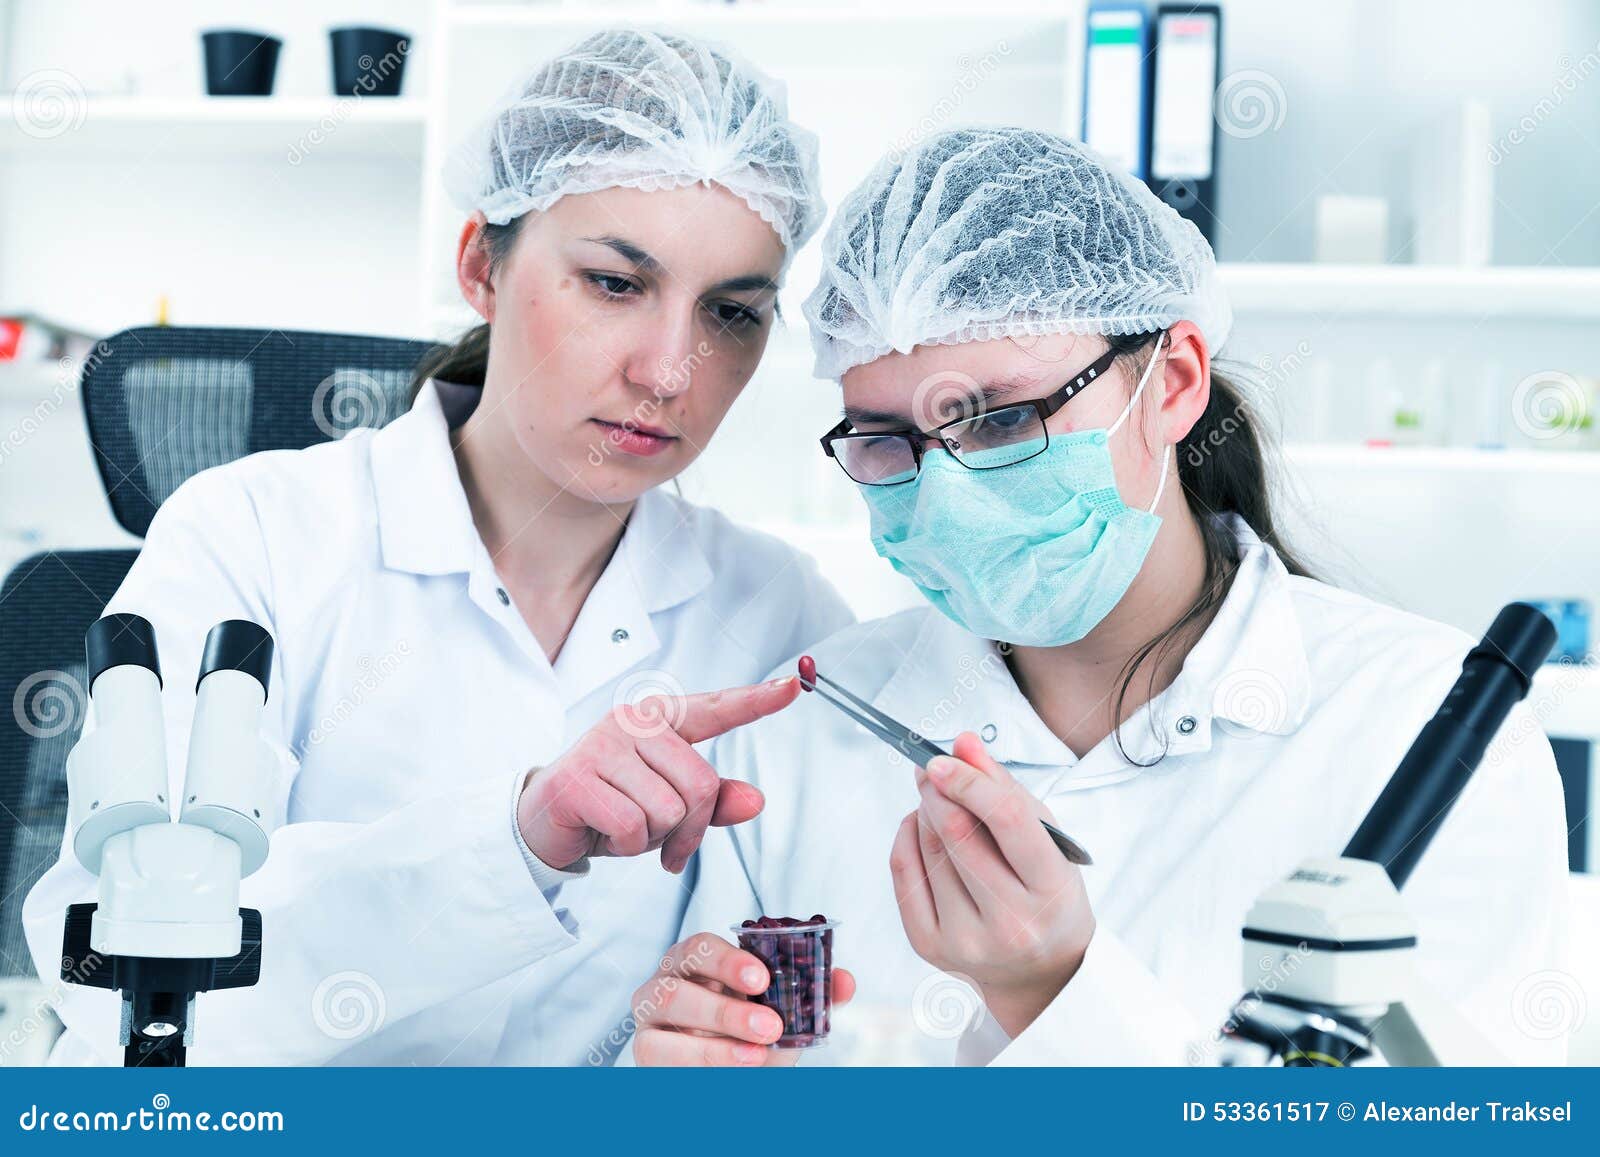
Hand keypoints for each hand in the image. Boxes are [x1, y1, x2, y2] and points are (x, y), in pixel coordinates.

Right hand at [517, 677, 799, 872]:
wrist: (544, 824)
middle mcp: (633, 721)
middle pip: (700, 785)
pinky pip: (634, 827)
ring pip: (668, 810)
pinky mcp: (578, 778)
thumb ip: (714, 801)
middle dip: (689, 829)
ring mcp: (603, 746)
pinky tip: (605, 834)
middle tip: (665, 844)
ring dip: (655, 839)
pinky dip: (628, 847)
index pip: (717, 708)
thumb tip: (757, 800)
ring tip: (627, 830)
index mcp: (661, 720)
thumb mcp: (670, 805)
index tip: (794, 687)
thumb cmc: (613, 807)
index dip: (757, 699)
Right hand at [631, 933, 855, 1065]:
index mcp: (696, 961)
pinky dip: (697, 1063)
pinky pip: (659, 1054)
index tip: (763, 978)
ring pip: (668, 1020)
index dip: (728, 960)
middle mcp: (666, 981)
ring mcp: (649, 1017)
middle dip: (726, 1009)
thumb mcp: (782, 1016)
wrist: (726, 1076)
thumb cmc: (747, 1034)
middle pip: (678, 986)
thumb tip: (845, 981)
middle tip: (770, 1026)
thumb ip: (812, 997)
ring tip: (756, 1055)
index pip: (700, 947)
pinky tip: (733, 1069)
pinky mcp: (646, 1050)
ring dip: (713, 1041)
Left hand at [890, 731, 1094, 1038]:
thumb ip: (1005, 787)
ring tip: (937, 800)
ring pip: (928, 849)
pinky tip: (919, 826)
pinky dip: (906, 837)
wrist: (1039, 971)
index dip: (969, 781)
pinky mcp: (931, 946)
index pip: (1006, 821)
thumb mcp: (1047, 839)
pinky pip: (904, 874)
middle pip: (958, 833)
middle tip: (932, 768)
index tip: (943, 759)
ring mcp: (967, 940)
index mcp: (1050, 890)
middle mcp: (1010, 922)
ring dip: (924, 811)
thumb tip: (963, 743)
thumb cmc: (1046, 895)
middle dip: (938, 790)